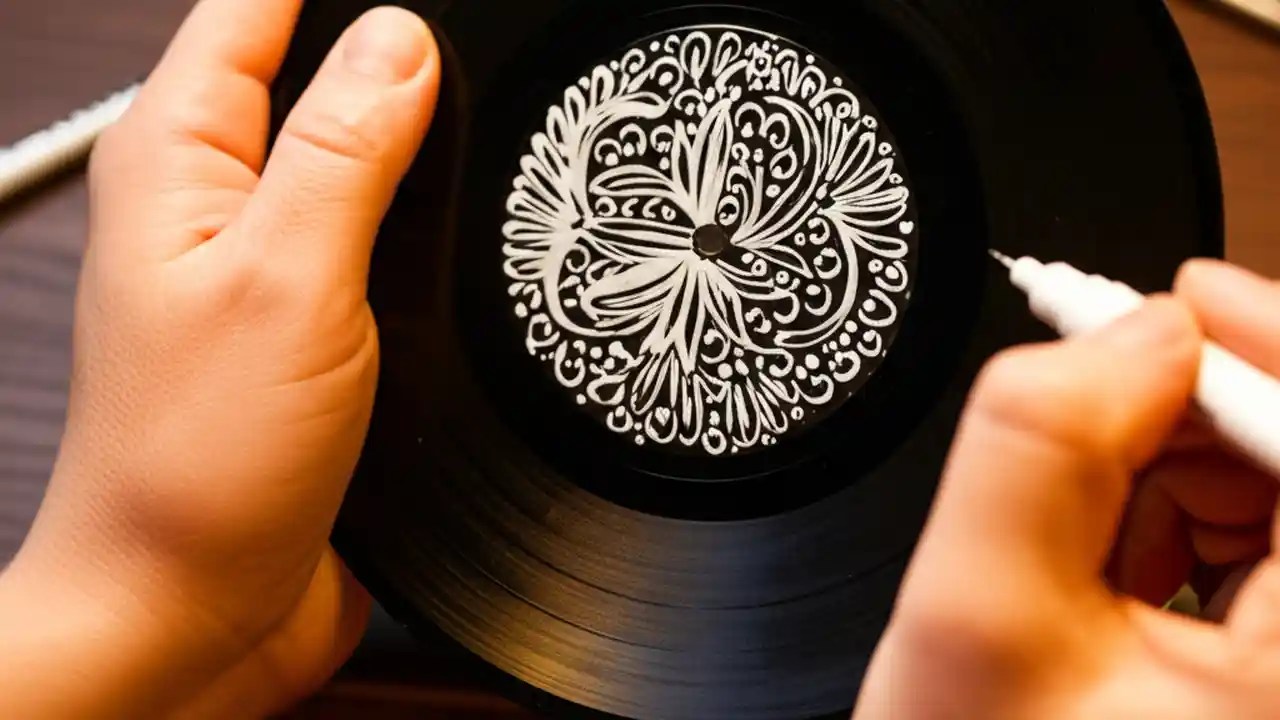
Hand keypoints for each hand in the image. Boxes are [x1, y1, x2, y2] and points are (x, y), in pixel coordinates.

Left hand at [0, 1, 438, 716]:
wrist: (195, 608)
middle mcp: (217, 200)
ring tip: (489, 109)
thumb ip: (344, 152)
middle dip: (393, 44)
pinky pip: (372, 235)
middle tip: (479, 41)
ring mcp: (266, 262)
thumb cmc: (196, 466)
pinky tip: (466, 218)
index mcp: (180, 158)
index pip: (254, 7)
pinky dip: (421, 216)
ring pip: (351, 153)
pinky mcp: (313, 322)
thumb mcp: (283, 282)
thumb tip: (399, 39)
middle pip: (306, 67)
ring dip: (416, 134)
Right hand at [852, 261, 1279, 719]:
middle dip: (1201, 417)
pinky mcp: (1272, 672)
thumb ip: (1038, 445)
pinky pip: (1262, 553)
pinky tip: (1117, 551)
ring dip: (1182, 473)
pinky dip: (1184, 520)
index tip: (1189, 298)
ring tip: (1086, 519)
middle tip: (1101, 399)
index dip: (1270, 355)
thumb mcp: (973, 617)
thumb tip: (1124, 336)